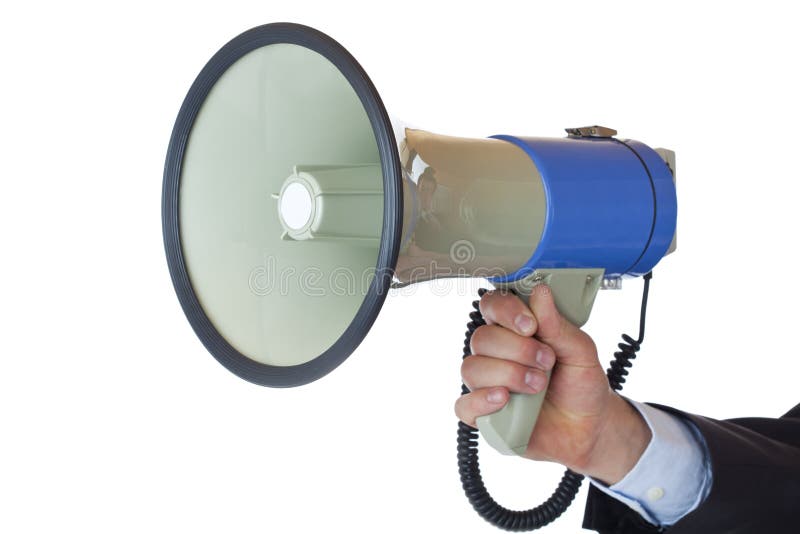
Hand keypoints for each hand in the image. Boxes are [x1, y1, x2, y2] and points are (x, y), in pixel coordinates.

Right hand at [454, 284, 651, 484]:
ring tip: (537, 386)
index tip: (530, 325)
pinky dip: (481, 401)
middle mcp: (496, 355)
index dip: (505, 311)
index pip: (492, 306)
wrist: (590, 428)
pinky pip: (464, 406)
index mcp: (515, 332)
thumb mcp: (580, 352)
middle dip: (517, 349)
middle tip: (547, 362)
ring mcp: (487, 385)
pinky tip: (504, 400)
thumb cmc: (581, 386)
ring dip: (507, 375)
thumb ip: (558, 326)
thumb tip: (540, 293)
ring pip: (471, 369)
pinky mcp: (484, 415)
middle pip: (481, 338)